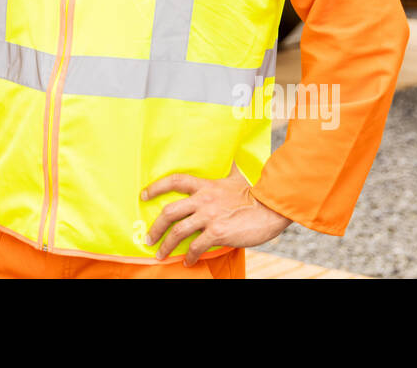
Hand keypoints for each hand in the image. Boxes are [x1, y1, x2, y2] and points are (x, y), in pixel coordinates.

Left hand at [141, 164, 291, 264]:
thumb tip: (234, 155)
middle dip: (155, 227)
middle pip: (169, 211)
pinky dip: (189, 256)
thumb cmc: (257, 192)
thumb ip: (231, 168)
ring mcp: (210, 216)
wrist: (273, 208)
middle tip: (148, 238)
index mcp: (206, 185)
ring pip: (178, 231)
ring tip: (161, 254)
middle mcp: (204, 199)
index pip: (175, 181)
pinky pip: (196, 246)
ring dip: (166, 245)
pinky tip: (188, 261)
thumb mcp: (239, 176)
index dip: (156, 187)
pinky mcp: (218, 232)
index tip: (143, 195)